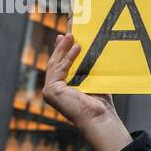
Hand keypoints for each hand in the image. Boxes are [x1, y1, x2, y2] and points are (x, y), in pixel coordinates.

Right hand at [43, 34, 131, 150]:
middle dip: (61, 47)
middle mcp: (53, 92)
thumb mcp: (92, 81)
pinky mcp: (51, 91)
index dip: (62, 52)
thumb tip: (90, 52)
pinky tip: (76, 48)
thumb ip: (87, 70)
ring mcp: (50, 92)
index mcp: (61, 90)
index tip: (67, 39)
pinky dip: (67, 58)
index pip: (59, 67)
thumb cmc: (100, 104)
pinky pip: (59, 70)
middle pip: (55, 64)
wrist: (99, 118)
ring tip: (71, 36)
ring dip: (63, 49)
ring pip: (55, 65)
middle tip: (68, 33)